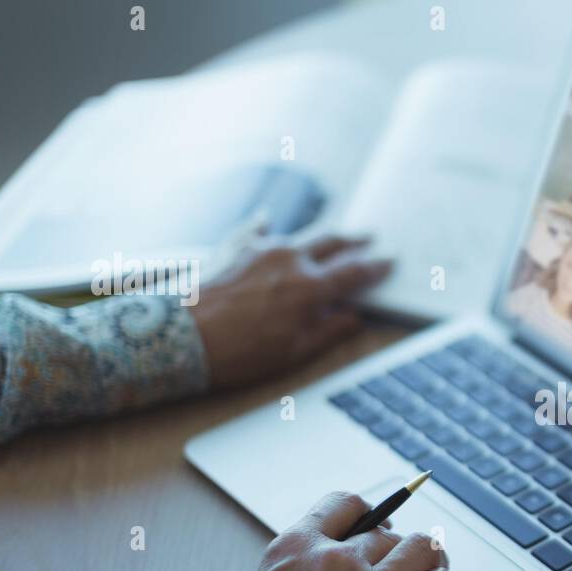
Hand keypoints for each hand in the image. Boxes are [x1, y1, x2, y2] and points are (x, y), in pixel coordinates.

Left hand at [192, 232, 392, 388]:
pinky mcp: (235, 247)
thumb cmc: (239, 352)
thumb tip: (354, 318)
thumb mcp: (294, 352)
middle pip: (333, 242)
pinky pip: (257, 229)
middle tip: (369, 236)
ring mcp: (262, 248)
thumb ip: (329, 331)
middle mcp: (291, 260)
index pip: (355, 273)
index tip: (390, 261)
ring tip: (330, 235)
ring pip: (301, 235)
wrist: (181, 336)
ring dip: (319, 235)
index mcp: (311, 289)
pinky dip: (267, 226)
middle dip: (355, 240)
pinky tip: (267, 219)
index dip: (376, 267)